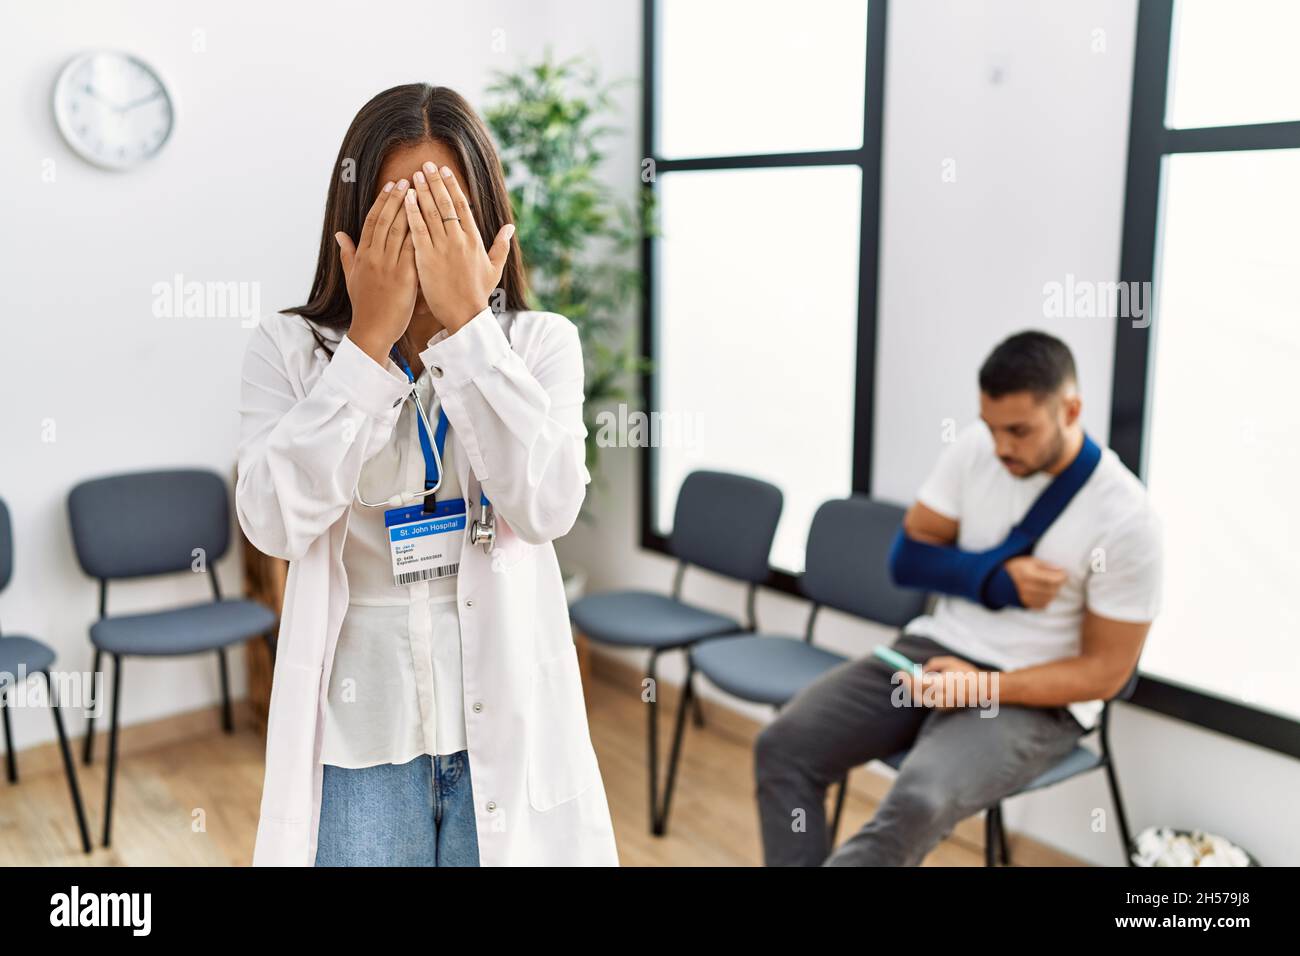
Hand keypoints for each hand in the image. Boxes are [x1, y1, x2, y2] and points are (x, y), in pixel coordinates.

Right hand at [336, 179, 417, 364]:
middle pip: (385, 220)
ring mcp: (388, 266)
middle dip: (397, 198)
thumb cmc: (365, 306)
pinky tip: (430, 219)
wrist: (372, 330)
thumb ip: (347, 254)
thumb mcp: (351, 278)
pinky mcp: (403, 277)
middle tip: (408, 179)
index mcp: (362, 255)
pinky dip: (420, 233)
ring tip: (420, 191)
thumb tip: (340, 235)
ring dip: (410, 209)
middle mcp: (374, 257)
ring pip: (399, 231)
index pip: (372, 221)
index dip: (382, 202)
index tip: (391, 186)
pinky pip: (413, 250)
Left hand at [404, 161, 514, 333]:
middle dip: (435, 183)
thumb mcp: (494, 268)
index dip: (452, 187)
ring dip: (422, 192)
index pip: (463, 206)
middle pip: (446, 204)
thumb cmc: (478, 294)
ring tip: (414, 175)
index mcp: (475, 240)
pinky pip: (418, 230)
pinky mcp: (427, 258)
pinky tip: (406, 199)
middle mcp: (459, 240)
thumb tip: (510, 227)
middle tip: (426, 165)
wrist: (465, 315)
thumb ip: (501, 246)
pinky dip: (412, 213)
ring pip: (431, 213)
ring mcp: (443, 248)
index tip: (444, 171)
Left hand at [898, 655, 984, 709]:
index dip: (907, 678)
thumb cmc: (966, 673)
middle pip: (916, 694)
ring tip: (907, 678)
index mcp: (943, 685)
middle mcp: (942, 698)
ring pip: (920, 699)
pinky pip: (927, 701)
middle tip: (901, 674)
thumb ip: (934, 664)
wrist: (983, 690)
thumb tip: (921, 671)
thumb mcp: (950, 662)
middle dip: (907, 684)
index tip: (901, 670)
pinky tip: (916, 685)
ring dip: (912, 689)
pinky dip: (919, 693)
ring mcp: (942, 706)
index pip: (919, 684)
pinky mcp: (943, 709)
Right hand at [1003, 555, 1067, 608]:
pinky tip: (1044, 592)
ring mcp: (1026, 597)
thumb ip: (1046, 565)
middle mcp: (1026, 587)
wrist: (999, 580)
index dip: (1062, 576)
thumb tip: (1060, 569)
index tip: (1064, 572)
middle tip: (1059, 578)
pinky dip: (1047, 599)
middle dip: (1059, 584)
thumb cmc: (1017, 567)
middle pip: (1052, 589)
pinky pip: (1043, 605)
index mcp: (1028, 574)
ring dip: (1054, 591)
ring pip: (1049, 598)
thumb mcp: (1030, 560)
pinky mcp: (1026, 604)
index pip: (1052, 579)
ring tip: (1051, 584)